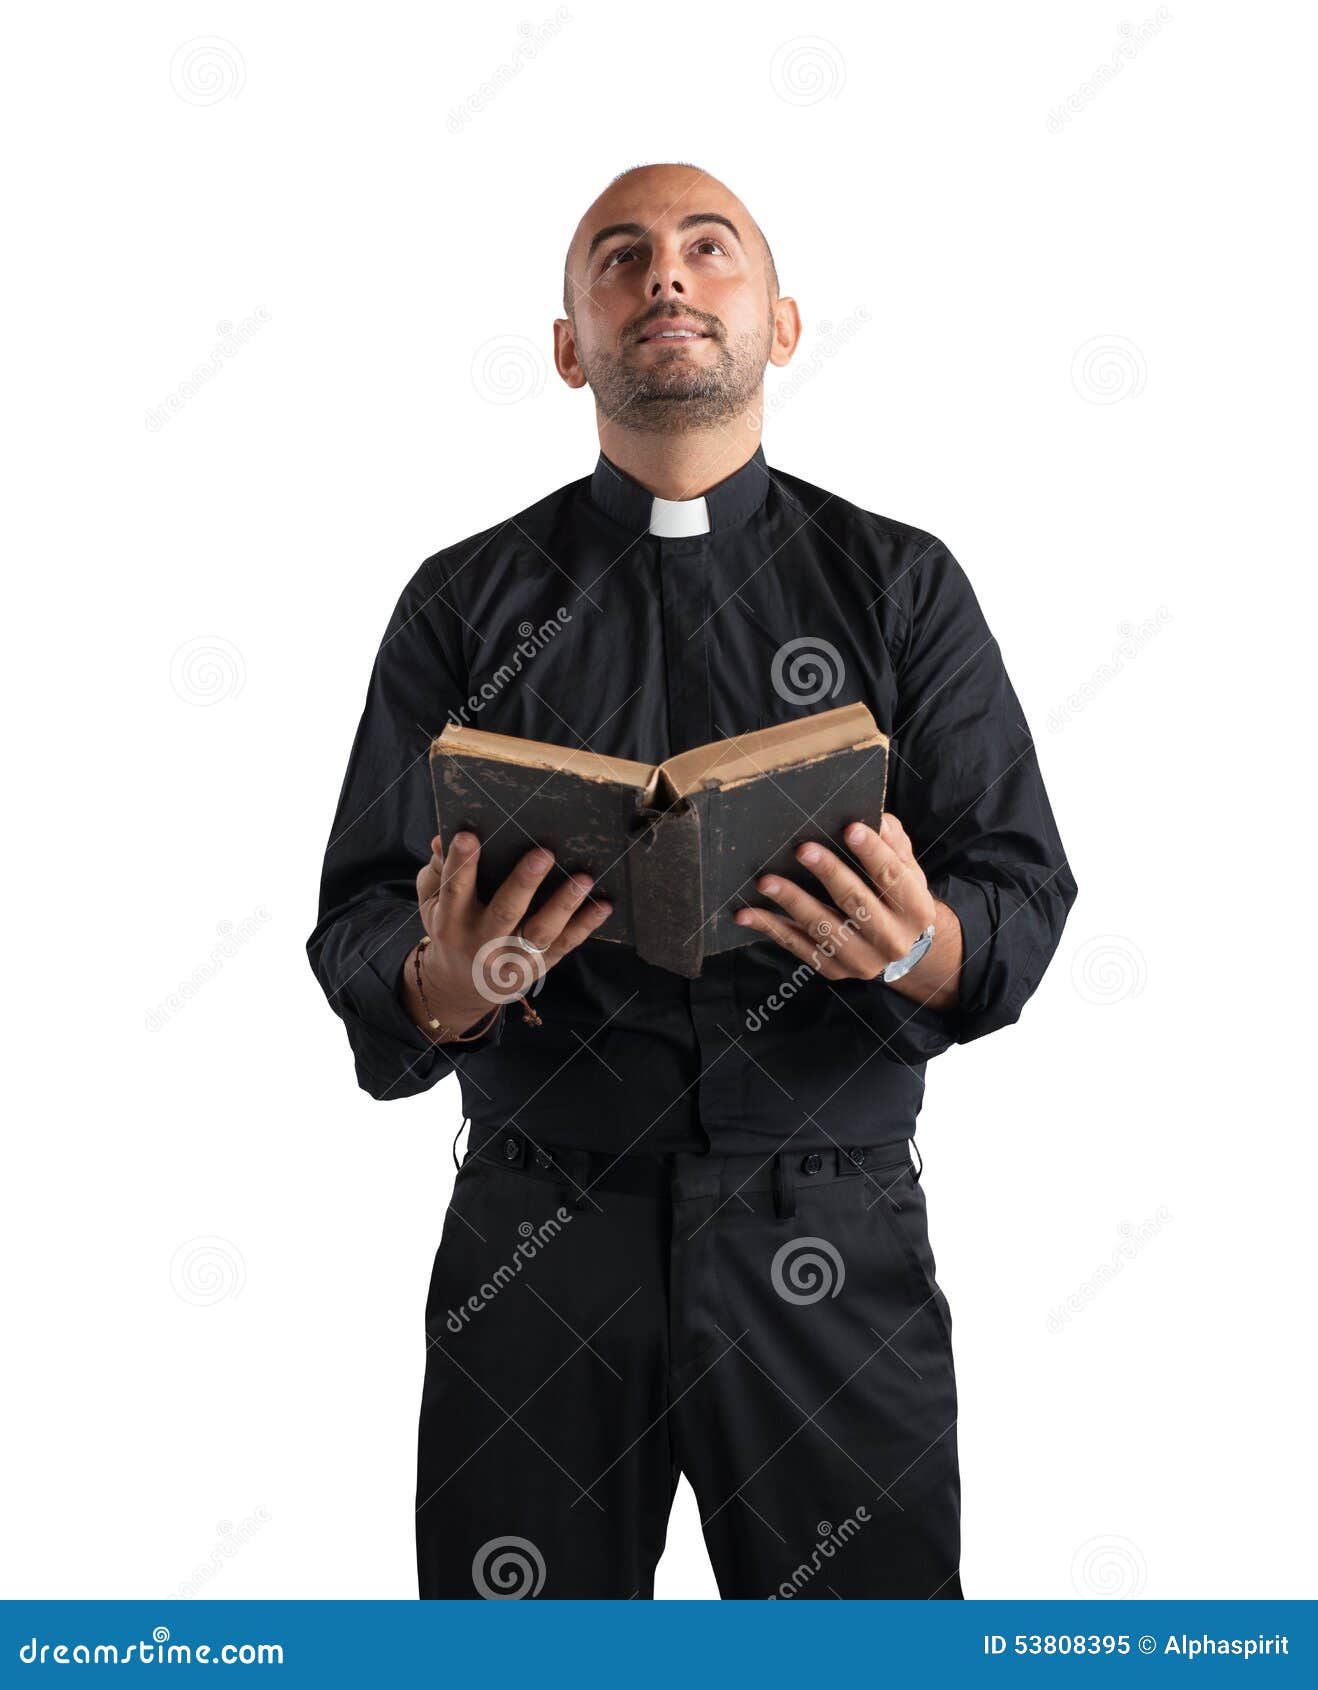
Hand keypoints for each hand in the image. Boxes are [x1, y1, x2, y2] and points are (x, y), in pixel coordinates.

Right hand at [403, 830, 613, 1040]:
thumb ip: (438, 871)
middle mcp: (481, 942)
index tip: (469, 835)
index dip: (461, 864)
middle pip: (504, 912)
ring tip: (583, 879)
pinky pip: (565, 945)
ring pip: (540, 931)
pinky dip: (586, 926)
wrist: (462, 985)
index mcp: (450, 921)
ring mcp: (512, 958)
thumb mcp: (432, 902)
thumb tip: (442, 839)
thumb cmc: (451, 927)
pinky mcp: (537, 966)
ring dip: (564, 904)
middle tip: (543, 853)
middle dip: (524, 883)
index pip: (455, 890)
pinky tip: (604, 905)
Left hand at [732, 812, 960, 1008]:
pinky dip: (770, 928)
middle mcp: (892, 940)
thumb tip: (877, 818)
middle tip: (802, 849)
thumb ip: (894, 845)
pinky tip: (746, 913)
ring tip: (766, 881)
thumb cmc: (899, 900)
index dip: (871, 852)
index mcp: (916, 911)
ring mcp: (861, 960)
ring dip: (791, 901)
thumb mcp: (908, 872)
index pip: (892, 876)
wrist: (903, 952)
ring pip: (822, 927)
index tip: (850, 828)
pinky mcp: (833, 970)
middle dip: (828, 873)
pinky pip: (797, 947)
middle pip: (856, 902)